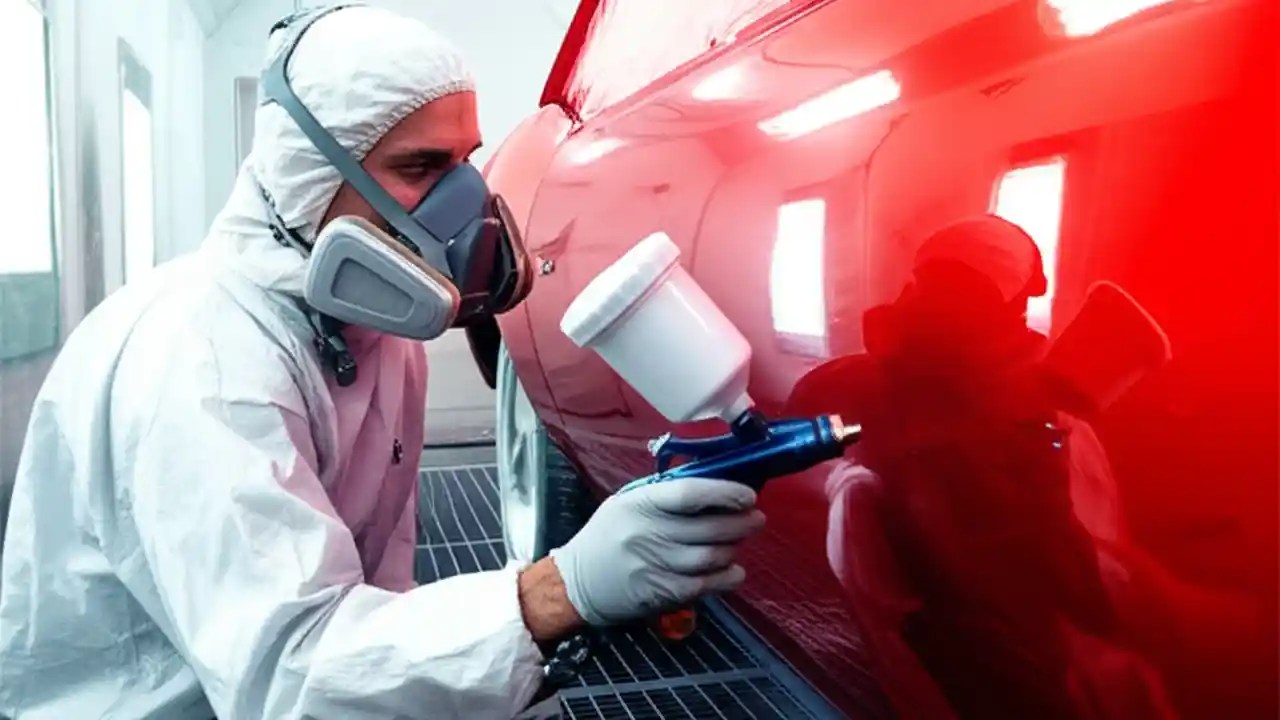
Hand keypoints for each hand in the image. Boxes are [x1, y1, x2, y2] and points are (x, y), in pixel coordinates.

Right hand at [547, 477, 764, 626]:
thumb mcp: (627, 503)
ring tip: (740, 541)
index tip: (747, 494)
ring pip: (709, 557)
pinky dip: (725, 579)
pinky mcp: (659, 593)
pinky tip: (735, 572)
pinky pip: (702, 586)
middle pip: (707, 528)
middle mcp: (648, 533)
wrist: (577, 582)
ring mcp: (654, 565)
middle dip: (740, 523)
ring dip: (733, 549)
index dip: (724, 492)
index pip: (689, 493)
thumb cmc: (607, 535)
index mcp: (640, 503)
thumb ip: (664, 495)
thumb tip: (713, 488)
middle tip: (756, 518)